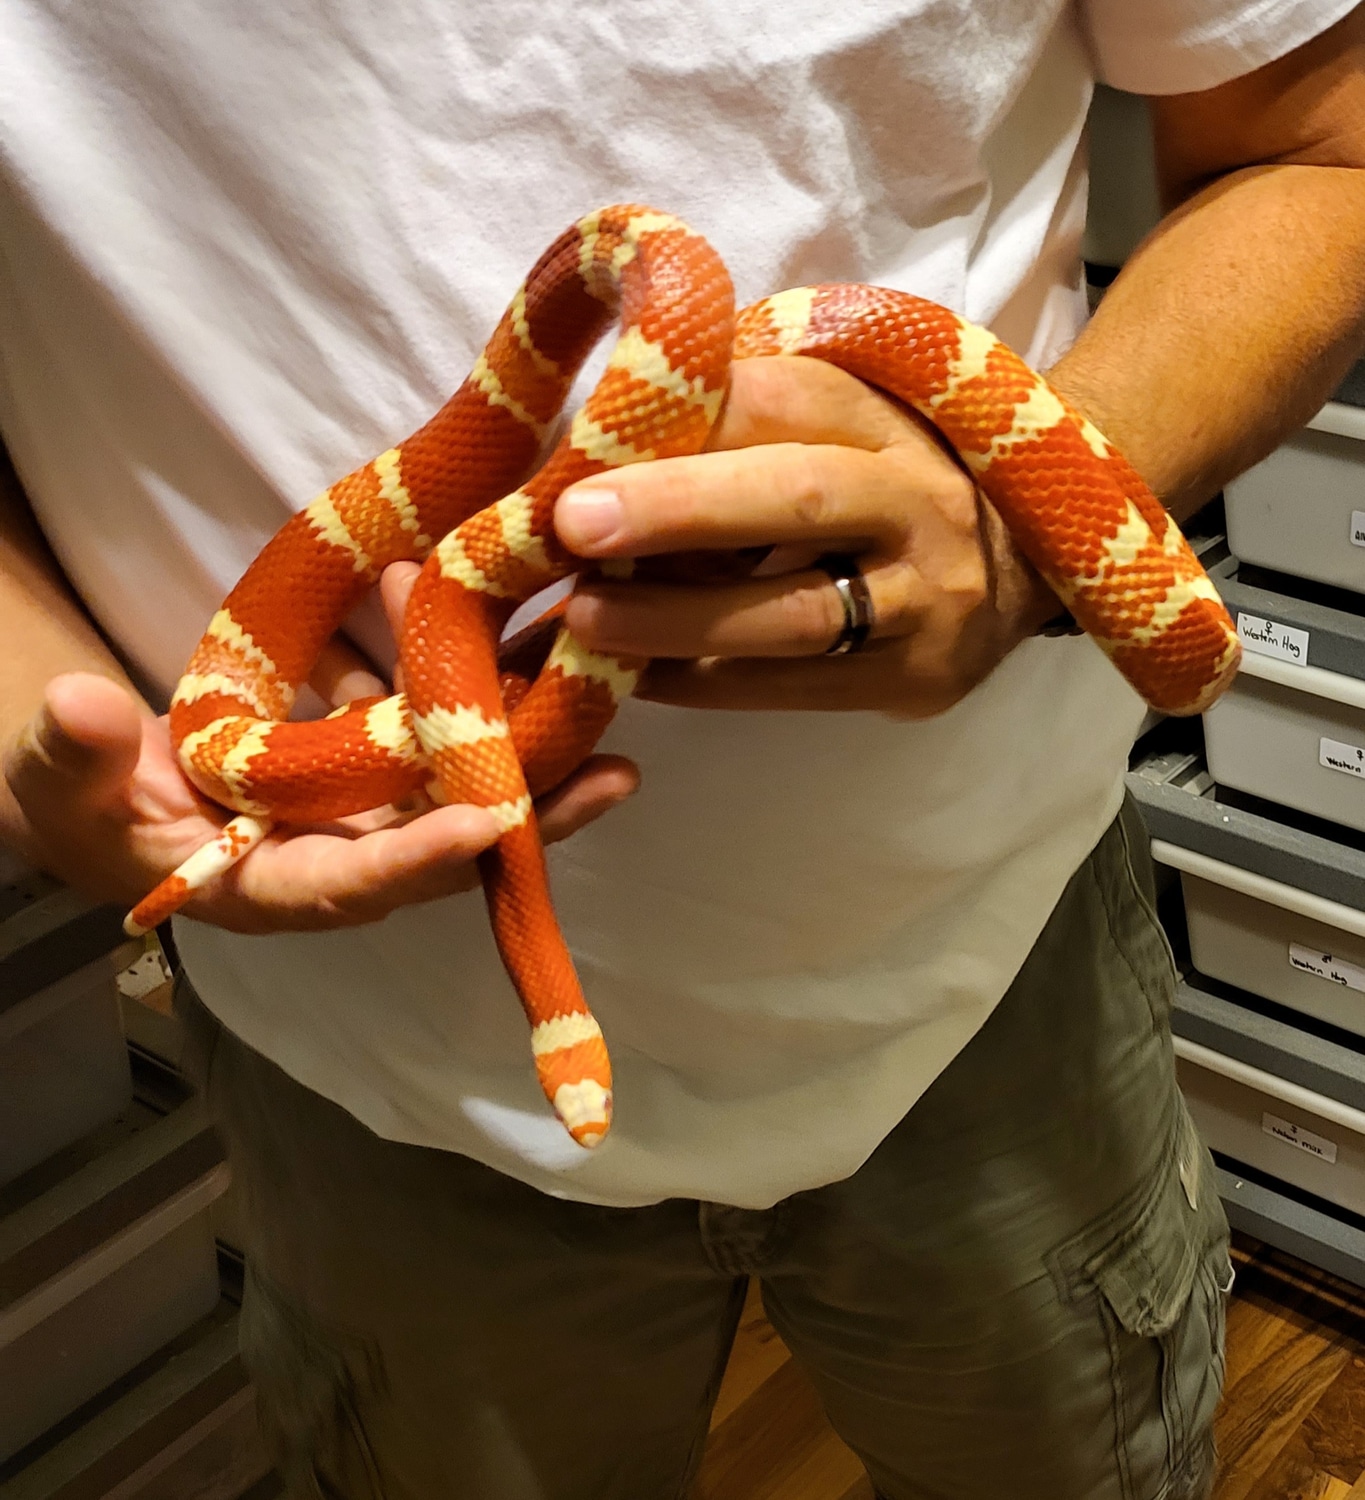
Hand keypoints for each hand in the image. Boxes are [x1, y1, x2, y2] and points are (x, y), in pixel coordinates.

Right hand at [2, 568, 637, 932]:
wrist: (108, 779)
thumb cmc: (85, 798)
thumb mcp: (67, 782)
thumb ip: (80, 756)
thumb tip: (82, 706)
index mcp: (273, 882)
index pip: (355, 882)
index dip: (419, 858)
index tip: (487, 823)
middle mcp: (341, 850)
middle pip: (445, 841)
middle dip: (528, 812)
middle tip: (614, 777)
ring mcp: (364, 802)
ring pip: (454, 772)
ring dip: (513, 726)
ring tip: (585, 669)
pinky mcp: (371, 754)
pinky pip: (431, 717)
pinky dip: (461, 670)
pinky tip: (501, 604)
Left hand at [555, 355, 1062, 717]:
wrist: (1024, 564)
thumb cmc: (892, 479)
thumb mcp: (848, 423)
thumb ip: (754, 422)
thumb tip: (605, 443)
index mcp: (891, 419)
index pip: (789, 398)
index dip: (691, 414)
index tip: (595, 433)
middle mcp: (919, 502)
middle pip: (796, 497)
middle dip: (676, 508)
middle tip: (573, 522)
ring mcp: (925, 600)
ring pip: (794, 615)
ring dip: (676, 620)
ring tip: (584, 619)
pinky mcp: (915, 679)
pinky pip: (792, 690)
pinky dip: (703, 685)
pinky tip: (634, 675)